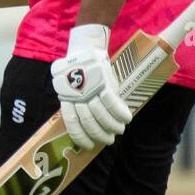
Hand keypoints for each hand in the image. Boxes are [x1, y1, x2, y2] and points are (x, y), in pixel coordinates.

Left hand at [50, 24, 131, 151]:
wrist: (86, 48)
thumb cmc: (80, 71)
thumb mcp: (74, 87)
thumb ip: (79, 104)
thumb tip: (91, 126)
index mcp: (67, 99)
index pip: (72, 124)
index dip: (81, 138)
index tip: (90, 146)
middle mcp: (77, 96)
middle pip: (88, 122)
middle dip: (100, 134)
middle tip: (108, 140)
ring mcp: (90, 89)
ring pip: (101, 115)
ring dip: (112, 126)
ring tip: (118, 130)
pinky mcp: (103, 82)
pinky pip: (113, 102)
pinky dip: (121, 112)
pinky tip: (127, 117)